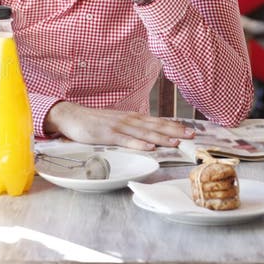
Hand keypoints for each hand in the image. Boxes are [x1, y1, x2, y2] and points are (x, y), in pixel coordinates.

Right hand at [44, 102, 195, 149]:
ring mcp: (118, 126)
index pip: (157, 121)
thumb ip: (132, 128)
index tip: (190, 130)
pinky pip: (126, 140)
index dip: (174, 125)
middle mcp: (129, 120)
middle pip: (155, 126)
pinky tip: (150, 147)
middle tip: (192, 135)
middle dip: (175, 130)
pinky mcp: (107, 134)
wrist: (71, 115)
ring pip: (144, 133)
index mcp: (132, 118)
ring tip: (177, 141)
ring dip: (161, 137)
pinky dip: (139, 144)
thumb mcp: (116, 122)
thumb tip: (148, 136)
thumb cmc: (94, 121)